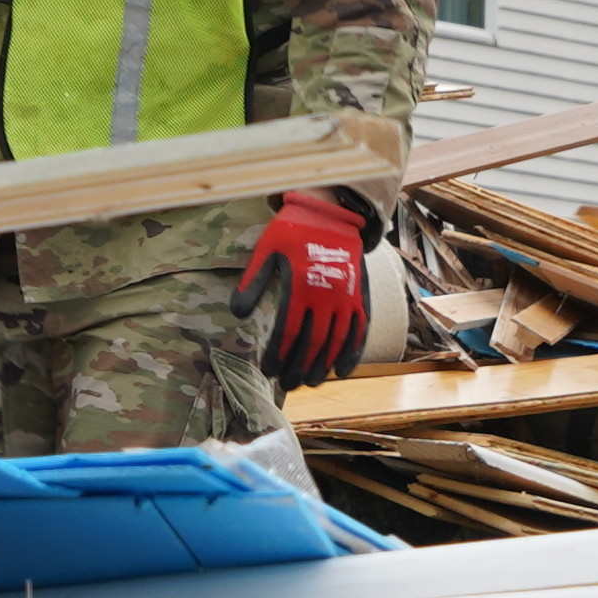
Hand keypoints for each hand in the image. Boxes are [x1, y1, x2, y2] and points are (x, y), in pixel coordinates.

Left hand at [241, 192, 373, 383]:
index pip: (288, 330)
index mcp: (301, 284)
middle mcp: (326, 294)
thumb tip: (236, 314)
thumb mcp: (267, 249)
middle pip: (312, 341)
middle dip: (298, 366)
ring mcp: (347, 296)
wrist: (332, 212)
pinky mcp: (361, 295)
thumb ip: (252, 281)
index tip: (268, 370)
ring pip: (336, 339)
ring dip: (322, 364)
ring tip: (310, 382)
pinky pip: (359, 329)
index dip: (278, 354)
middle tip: (287, 385)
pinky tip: (342, 371)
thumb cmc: (293, 230)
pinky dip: (352, 351)